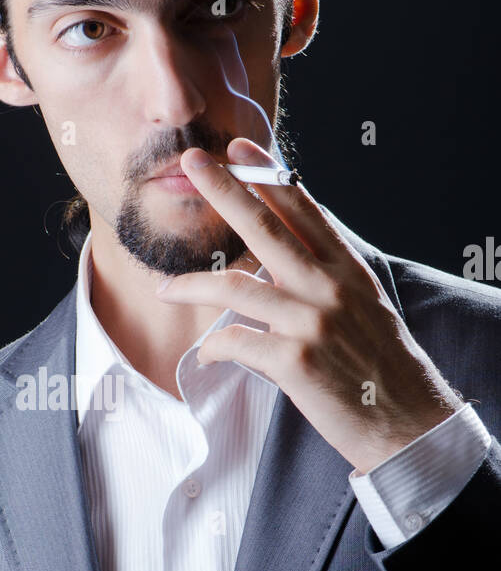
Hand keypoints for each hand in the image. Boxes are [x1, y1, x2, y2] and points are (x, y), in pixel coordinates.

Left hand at [155, 138, 460, 472]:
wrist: (406, 422)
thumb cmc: (382, 369)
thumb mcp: (365, 307)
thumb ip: (327, 279)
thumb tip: (286, 259)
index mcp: (346, 270)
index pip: (302, 210)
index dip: (267, 175)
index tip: (239, 148)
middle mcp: (328, 287)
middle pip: (263, 227)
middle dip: (223, 190)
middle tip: (192, 163)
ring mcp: (310, 321)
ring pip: (234, 286)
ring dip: (191, 286)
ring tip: (164, 289)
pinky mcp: (294, 360)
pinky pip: (235, 341)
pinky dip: (214, 347)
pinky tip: (207, 354)